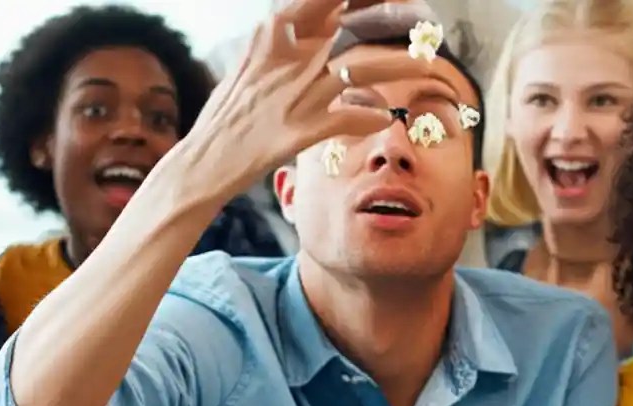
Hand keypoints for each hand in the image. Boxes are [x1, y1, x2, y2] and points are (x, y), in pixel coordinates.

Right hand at [179, 0, 431, 203]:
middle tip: (420, 16)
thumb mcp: (250, 67)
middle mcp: (285, 58)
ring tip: (428, 65)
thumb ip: (280, 43)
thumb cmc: (227, 118)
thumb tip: (308, 23)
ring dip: (399, 66)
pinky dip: (371, 116)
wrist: (203, 163)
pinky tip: (387, 117)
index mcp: (271, 36)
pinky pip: (348, 117)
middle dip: (385, 12)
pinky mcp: (299, 130)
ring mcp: (294, 94)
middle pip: (344, 22)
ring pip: (360, 69)